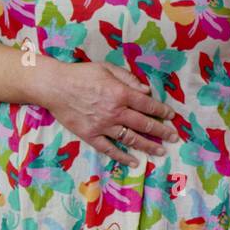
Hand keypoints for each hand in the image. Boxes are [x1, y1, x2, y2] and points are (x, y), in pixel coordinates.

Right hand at [38, 60, 179, 168]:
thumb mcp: (106, 68)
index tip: (172, 117)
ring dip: (148, 146)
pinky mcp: (91, 135)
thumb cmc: (81, 74)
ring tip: (161, 151)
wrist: (55, 87)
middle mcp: (115, 112)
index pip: (148, 105)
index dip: (162, 111)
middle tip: (174, 138)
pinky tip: (134, 161)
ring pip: (130, 139)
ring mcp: (103, 126)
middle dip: (161, 131)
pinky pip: (109, 149)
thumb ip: (128, 78)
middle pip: (144, 124)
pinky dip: (122, 156)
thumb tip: (146, 90)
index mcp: (121, 93)